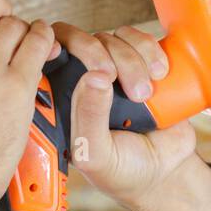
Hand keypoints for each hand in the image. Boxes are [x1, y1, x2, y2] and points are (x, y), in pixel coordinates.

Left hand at [52, 22, 200, 210]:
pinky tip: (159, 73)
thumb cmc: (122, 169)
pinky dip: (149, 50)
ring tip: (144, 94)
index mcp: (61, 102)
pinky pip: (138, 39)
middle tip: (113, 78)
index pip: (45, 61)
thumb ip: (89, 119)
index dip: (52, 48)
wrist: (165, 172)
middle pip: (78, 40)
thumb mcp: (96, 154)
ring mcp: (112, 70)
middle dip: (97, 53)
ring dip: (130, 59)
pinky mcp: (140, 64)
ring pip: (111, 38)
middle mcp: (82, 81)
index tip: (66, 57)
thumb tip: (93, 76)